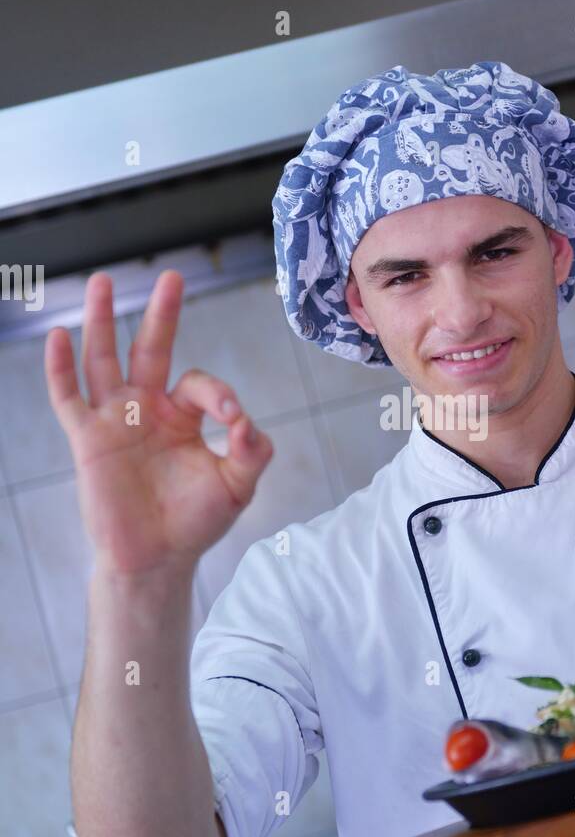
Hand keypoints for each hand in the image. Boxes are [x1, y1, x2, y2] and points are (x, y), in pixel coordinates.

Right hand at [45, 270, 273, 575]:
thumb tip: (250, 423)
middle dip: (161, 314)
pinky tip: (60, 335)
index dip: (218, 394)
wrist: (156, 560)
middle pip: (151, 349)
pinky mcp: (87, 439)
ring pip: (104, 360)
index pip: (199, 383)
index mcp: (182, 416)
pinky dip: (60, 367)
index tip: (233, 419)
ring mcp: (114, 420)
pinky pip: (68, 397)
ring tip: (102, 281)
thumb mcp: (237, 486)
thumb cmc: (194, 522)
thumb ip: (253, 452)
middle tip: (172, 277)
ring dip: (101, 321)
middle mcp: (147, 409)